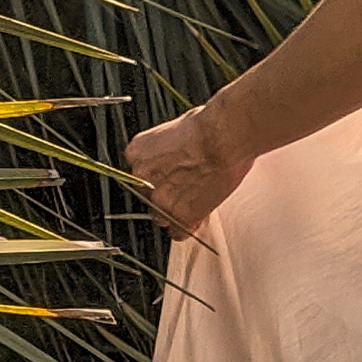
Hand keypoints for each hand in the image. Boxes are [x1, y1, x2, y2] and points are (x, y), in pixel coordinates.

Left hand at [126, 98, 256, 235]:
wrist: (224, 137)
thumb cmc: (207, 128)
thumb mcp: (175, 131)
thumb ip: (165, 153)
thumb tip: (174, 162)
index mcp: (137, 153)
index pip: (140, 176)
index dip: (159, 180)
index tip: (170, 179)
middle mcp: (142, 178)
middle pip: (148, 198)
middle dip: (167, 196)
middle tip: (188, 188)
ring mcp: (159, 199)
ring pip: (162, 217)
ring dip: (176, 213)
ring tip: (197, 199)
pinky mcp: (179, 215)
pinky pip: (178, 232)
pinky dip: (188, 226)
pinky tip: (198, 216)